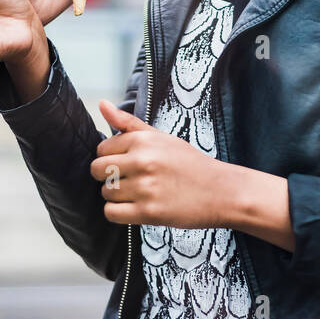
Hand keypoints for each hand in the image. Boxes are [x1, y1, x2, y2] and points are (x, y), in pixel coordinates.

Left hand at [89, 100, 229, 227]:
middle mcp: (142, 161)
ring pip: (105, 193)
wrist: (222, 191)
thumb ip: (128, 123)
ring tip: (138, 193)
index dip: (112, 158)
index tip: (129, 164)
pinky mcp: (148, 212)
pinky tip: (135, 207)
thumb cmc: (189, 163)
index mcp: (142, 140)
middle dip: (108, 176)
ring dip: (116, 196)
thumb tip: (102, 105)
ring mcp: (145, 188)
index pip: (101, 149)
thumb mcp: (161, 137)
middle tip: (130, 180)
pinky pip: (111, 213)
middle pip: (97, 170)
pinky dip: (119, 213)